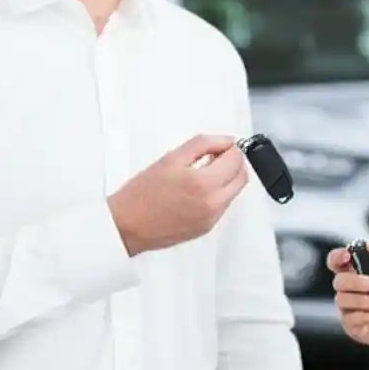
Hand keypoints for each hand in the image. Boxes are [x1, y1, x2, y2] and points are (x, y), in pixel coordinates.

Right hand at [109, 134, 248, 255]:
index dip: (231, 148)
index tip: (221, 145)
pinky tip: (197, 190)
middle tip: (216, 156)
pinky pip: (222, 206)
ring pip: (234, 192)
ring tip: (203, 172)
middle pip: (241, 178)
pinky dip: (217, 194)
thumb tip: (225, 141)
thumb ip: (203, 145)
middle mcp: (213, 204)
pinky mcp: (206, 228)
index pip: (236, 160)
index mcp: (204, 184)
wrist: (126, 225)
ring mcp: (211, 218)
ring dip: (226, 179)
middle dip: (234, 163)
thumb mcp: (172, 158)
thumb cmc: (141, 194)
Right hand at [327, 241, 368, 366]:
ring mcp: (351, 310)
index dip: (337, 257)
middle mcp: (352, 291)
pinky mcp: (354, 328)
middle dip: (358, 282)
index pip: (337, 263)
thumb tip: (368, 245)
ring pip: (344, 301)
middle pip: (339, 281)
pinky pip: (352, 319)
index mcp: (360, 274)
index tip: (347, 256)